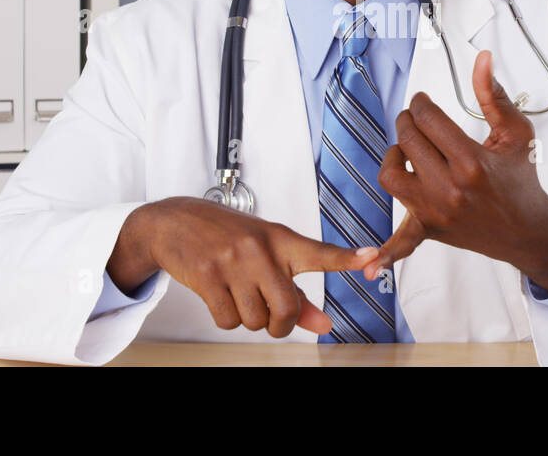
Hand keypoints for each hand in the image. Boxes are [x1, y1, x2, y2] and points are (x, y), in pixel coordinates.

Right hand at [108, 197, 376, 337]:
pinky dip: (227, 318)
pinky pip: (228, 320)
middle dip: (281, 324)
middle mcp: (260, 249)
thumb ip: (297, 291)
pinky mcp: (207, 277)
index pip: (319, 252)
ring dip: (250, 320)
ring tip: (240, 295)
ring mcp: (232, 262)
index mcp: (280, 239)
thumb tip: (324, 325)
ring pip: (256, 320)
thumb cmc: (227, 236)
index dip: (347, 258)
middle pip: (287, 308)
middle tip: (273, 316)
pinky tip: (221, 296)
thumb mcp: (265, 254)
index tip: (372, 256)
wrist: (175, 222)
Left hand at [373, 51, 547, 293]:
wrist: (528, 230)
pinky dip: (386, 254)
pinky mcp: (429, 230)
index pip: (427, 118)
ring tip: (407, 150)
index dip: (420, 103)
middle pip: (407, 139)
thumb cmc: (522, 179)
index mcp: (471, 161)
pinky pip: (401, 243)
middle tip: (416, 118)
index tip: (423, 101)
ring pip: (390, 174)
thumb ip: (494, 95)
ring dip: (394, 155)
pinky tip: (368, 266)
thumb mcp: (516, 133)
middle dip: (408, 121)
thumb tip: (481, 59)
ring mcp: (436, 212)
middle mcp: (449, 187)